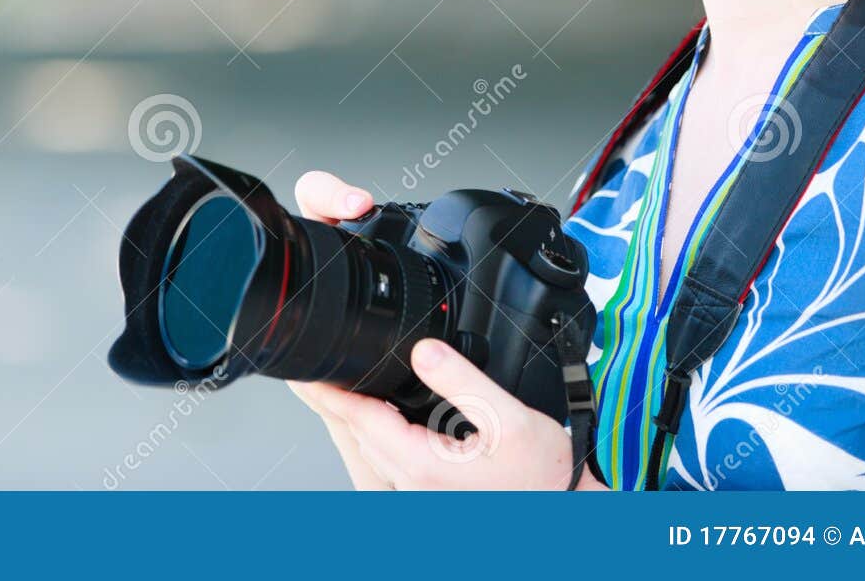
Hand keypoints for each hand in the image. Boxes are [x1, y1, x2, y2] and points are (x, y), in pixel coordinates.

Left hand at [285, 170, 607, 490]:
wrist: (564, 513)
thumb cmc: (543, 478)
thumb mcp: (510, 421)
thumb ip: (463, 382)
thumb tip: (424, 350)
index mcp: (422, 467)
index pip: (359, 420)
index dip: (327, 392)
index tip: (303, 371)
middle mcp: (410, 488)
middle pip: (353, 436)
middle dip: (326, 402)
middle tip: (301, 371)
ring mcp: (415, 497)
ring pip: (363, 454)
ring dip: (342, 420)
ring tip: (324, 390)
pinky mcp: (425, 497)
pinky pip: (380, 467)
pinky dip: (365, 439)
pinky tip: (364, 420)